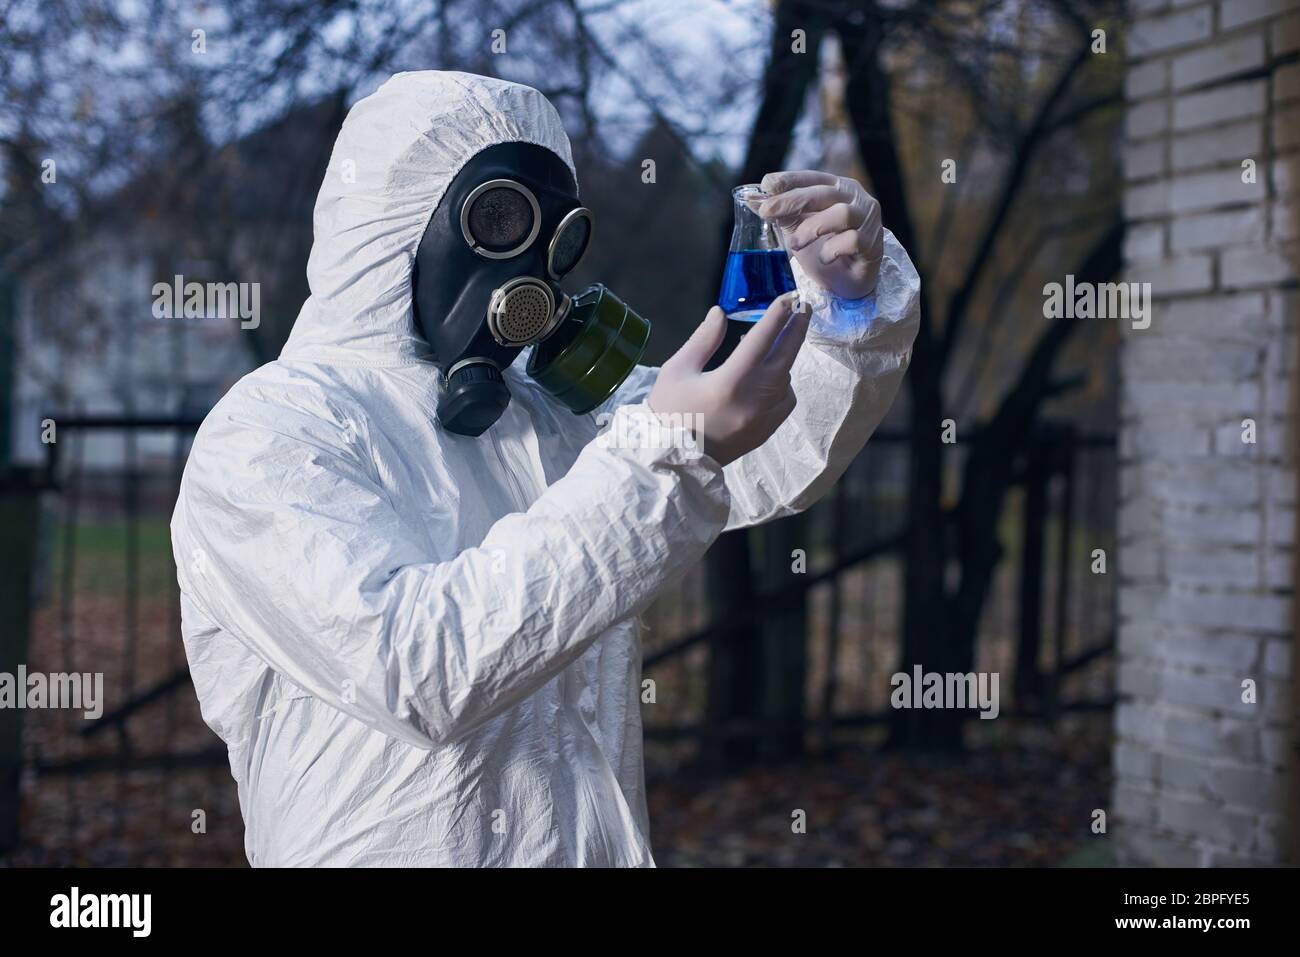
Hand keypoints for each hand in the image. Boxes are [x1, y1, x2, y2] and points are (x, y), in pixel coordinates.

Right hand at [648, 293, 810, 466]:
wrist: (672, 459)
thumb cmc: (669, 411)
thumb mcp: (677, 369)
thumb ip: (703, 339)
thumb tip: (721, 313)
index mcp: (731, 381)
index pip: (762, 339)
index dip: (776, 315)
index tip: (788, 297)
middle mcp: (754, 399)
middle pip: (786, 355)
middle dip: (796, 328)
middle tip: (802, 308)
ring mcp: (764, 417)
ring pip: (786, 377)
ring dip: (784, 356)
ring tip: (774, 342)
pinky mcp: (766, 431)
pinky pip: (785, 400)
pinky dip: (782, 383)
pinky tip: (769, 376)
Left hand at [756, 170, 882, 299]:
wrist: (846, 283)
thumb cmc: (824, 250)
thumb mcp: (798, 230)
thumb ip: (782, 215)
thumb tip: (751, 201)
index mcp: (837, 188)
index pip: (812, 177)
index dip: (789, 179)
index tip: (766, 184)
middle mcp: (855, 198)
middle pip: (824, 192)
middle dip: (792, 201)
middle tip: (766, 211)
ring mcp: (868, 219)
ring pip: (841, 213)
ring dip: (811, 228)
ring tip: (795, 244)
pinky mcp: (873, 243)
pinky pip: (852, 241)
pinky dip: (831, 250)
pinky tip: (824, 258)